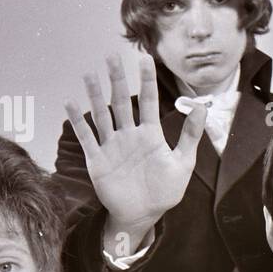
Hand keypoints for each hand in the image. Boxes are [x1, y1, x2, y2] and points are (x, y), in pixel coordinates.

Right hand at [64, 53, 207, 246]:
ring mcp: (112, 146)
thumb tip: (202, 106)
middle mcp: (129, 135)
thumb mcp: (183, 163)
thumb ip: (190, 135)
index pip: (147, 100)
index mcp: (150, 134)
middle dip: (116, 79)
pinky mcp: (98, 159)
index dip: (146, 80)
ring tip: (89, 74)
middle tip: (112, 56)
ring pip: (102, 115)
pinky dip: (78, 121)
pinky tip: (71, 104)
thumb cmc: (165, 191)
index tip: (144, 58)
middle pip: (121, 102)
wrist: (143, 215)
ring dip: (95, 95)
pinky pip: (86, 137)